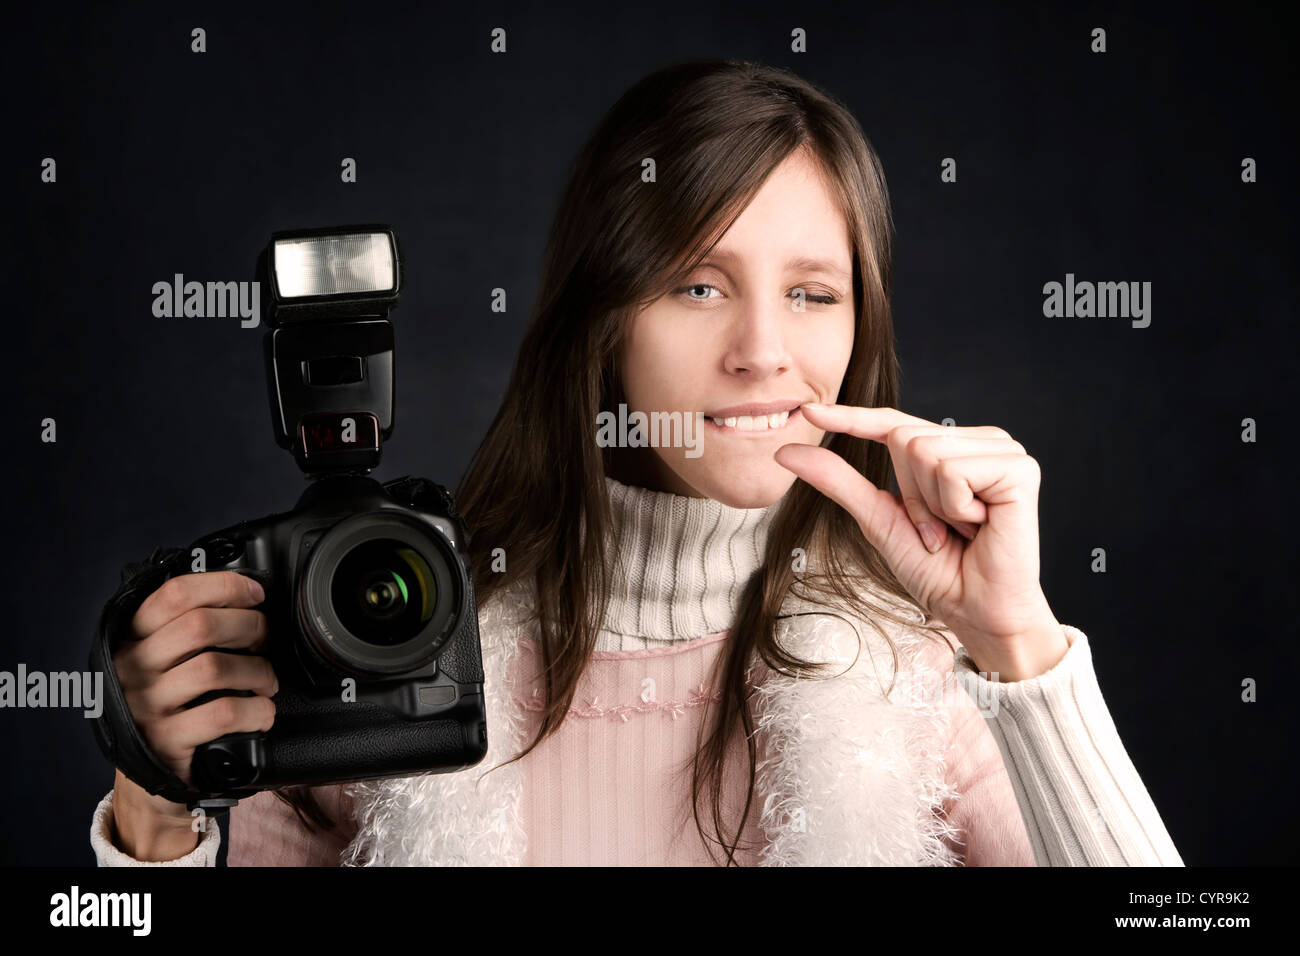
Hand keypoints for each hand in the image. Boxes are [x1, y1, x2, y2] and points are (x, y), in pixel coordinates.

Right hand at [112, 570, 277, 799]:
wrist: (145, 782)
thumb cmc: (166, 712)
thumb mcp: (161, 666)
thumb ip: (186, 632)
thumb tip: (246, 600)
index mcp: (133, 640)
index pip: (175, 595)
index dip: (223, 586)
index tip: (255, 594)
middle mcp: (133, 669)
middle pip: (200, 625)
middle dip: (249, 626)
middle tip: (265, 642)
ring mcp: (146, 706)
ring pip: (214, 667)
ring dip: (257, 671)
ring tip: (267, 682)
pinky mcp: (165, 742)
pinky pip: (222, 714)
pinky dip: (255, 710)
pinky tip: (262, 713)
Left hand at [774, 403, 1067, 681]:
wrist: (977, 611)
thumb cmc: (937, 571)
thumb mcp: (878, 520)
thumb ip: (838, 481)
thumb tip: (783, 452)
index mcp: (949, 448)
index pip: (892, 422)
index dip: (850, 417)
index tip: (806, 412)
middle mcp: (978, 441)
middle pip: (904, 437)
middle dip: (911, 495)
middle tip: (940, 531)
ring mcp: (1003, 451)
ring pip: (926, 451)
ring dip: (933, 506)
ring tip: (962, 531)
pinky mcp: (1020, 469)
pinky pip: (953, 470)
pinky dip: (955, 507)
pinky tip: (981, 526)